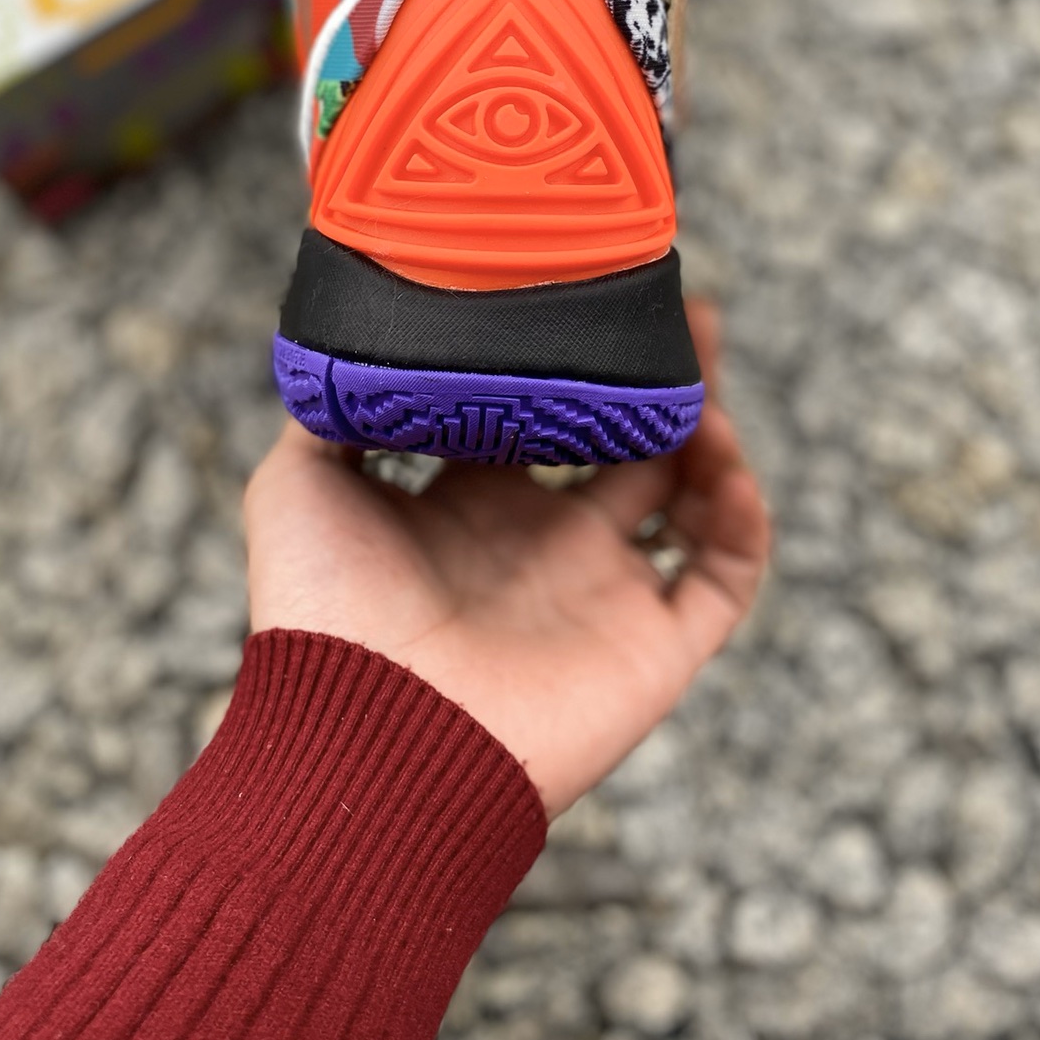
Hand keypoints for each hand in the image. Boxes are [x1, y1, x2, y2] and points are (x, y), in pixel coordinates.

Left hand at [242, 302, 770, 818]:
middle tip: (684, 312)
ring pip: (687, 496)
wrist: (363, 742)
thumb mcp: (297, 486)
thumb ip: (327, 410)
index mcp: (472, 502)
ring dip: (709, 433)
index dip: (571, 359)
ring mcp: (600, 593)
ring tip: (706, 380)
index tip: (591, 296)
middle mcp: (543, 542)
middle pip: (627, 439)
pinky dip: (743, 522)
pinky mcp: (649, 648)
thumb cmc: (318, 618)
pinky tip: (727, 465)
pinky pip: (723, 579)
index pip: (542, 413)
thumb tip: (347, 341)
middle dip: (660, 376)